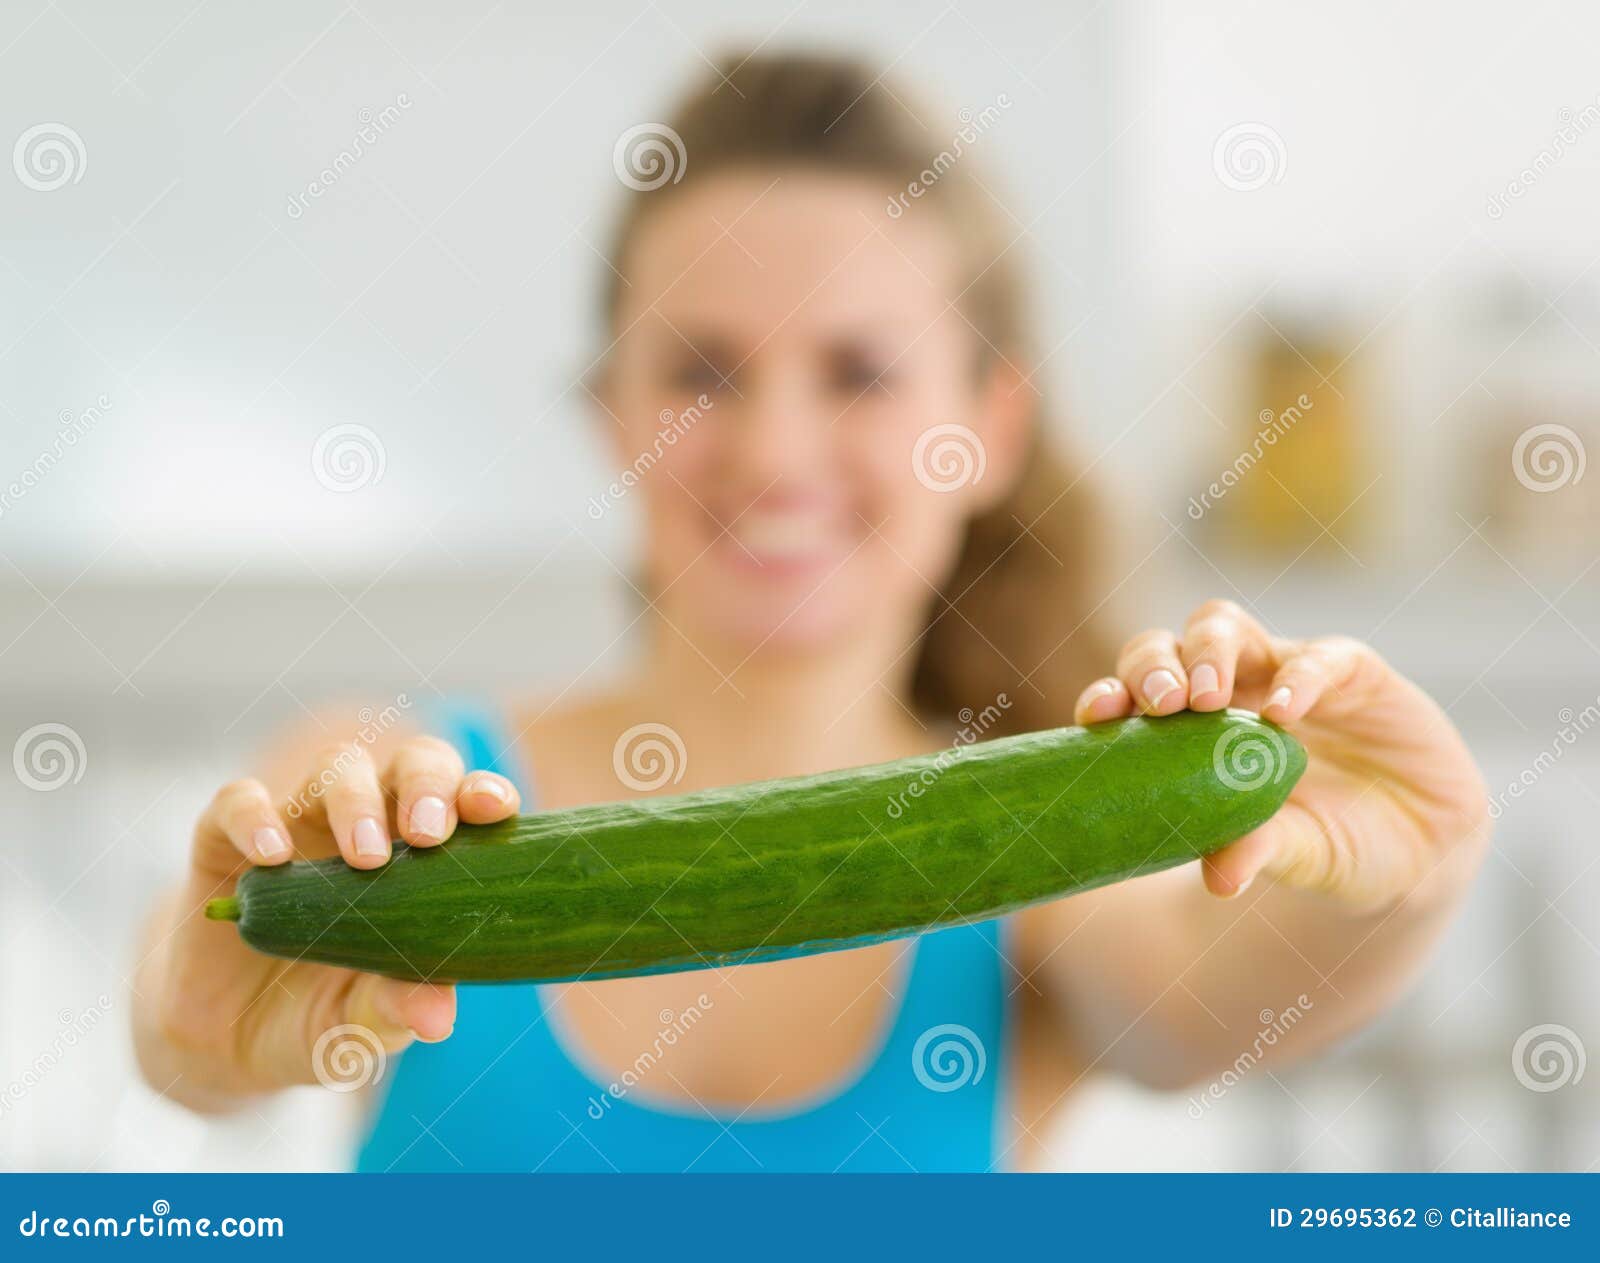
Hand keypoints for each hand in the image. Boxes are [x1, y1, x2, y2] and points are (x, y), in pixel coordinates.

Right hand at [135, 733, 520, 1106]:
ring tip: (367, 858)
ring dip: (356, 801)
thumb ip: (397, 1010)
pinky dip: (256, 818)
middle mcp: (370, 822)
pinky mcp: (225, 838)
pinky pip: (238, 802)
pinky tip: (273, 857)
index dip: (483, 792)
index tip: (494, 809)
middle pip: (411, 763)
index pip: (465, 799)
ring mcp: (299, 822)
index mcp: (423, 856)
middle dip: (425, 786)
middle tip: (428, 836)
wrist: (229, 1042)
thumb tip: (439, 1017)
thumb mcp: (362, 1022)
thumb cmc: (324, 1014)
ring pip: (337, 767)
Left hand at [1073, 599, 1489, 911]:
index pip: (1131, 695)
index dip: (1108, 695)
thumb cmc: (1326, 845)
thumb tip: (1220, 879)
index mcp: (1188, 731)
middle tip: (1161, 705)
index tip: (1096, 716)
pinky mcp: (1350, 671)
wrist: (1415, 850)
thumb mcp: (1291, 854)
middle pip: (1166, 646)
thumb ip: (1256, 852)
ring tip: (1206, 701)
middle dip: (1153, 666)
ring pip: (1222, 626)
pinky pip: (1318, 657)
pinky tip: (1288, 713)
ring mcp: (1282, 671)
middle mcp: (1227, 689)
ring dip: (1206, 653)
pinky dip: (1300, 678)